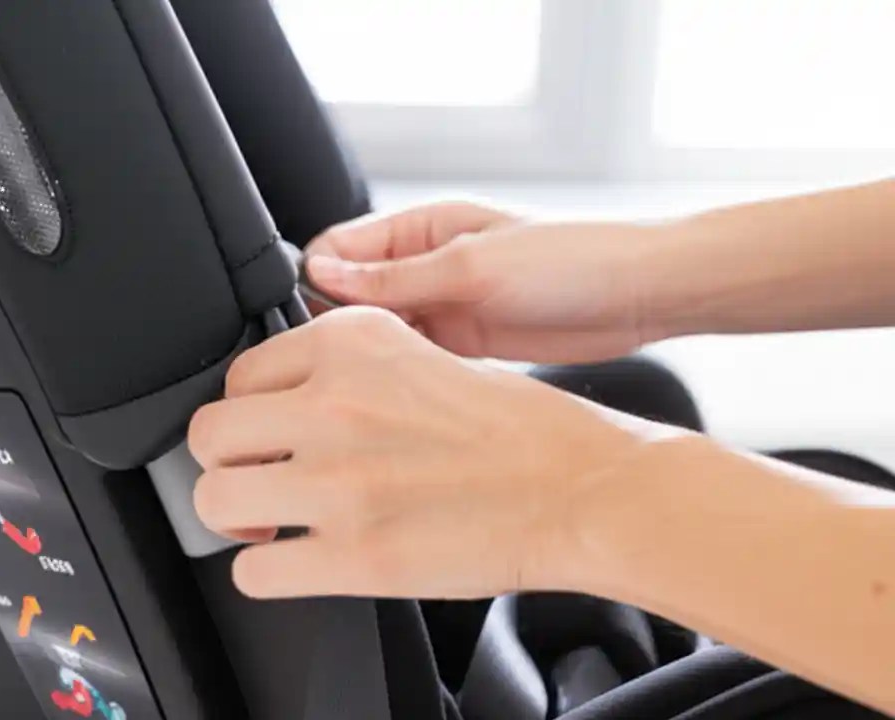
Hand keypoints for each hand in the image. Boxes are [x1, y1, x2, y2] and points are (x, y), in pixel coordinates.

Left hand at [188, 307, 662, 599]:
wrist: (583, 487)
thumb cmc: (519, 427)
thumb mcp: (421, 354)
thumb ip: (345, 367)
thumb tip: (283, 396)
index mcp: (348, 342)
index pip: (239, 376)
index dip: (250, 412)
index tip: (267, 433)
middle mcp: (332, 403)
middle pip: (209, 435)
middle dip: (227, 463)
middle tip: (257, 478)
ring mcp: (338, 482)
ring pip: (213, 500)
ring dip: (235, 517)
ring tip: (270, 522)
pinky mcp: (355, 555)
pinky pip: (252, 572)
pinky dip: (265, 572)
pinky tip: (296, 561)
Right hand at [304, 202, 663, 362]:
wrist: (642, 295)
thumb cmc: (574, 259)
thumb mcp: (472, 266)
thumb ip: (394, 278)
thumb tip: (323, 274)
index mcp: (422, 228)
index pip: (340, 249)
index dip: (315, 280)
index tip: (304, 319)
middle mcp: (427, 265)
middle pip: (352, 296)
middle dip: (335, 325)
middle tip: (328, 362)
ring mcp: (445, 306)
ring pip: (380, 333)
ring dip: (369, 354)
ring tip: (360, 383)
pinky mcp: (465, 345)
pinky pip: (415, 359)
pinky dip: (402, 375)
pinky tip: (397, 394)